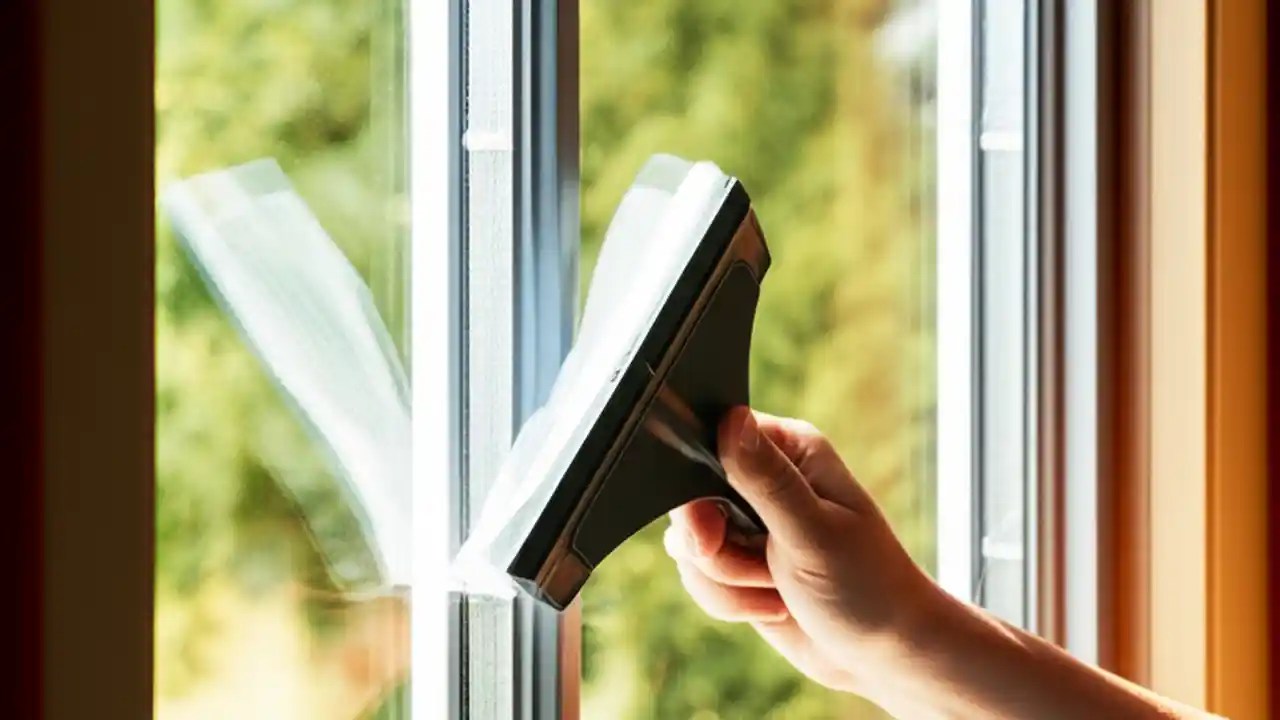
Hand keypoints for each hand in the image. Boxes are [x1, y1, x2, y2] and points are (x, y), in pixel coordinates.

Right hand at [664, 407, 942, 696]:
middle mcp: (764, 477)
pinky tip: (771, 607)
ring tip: (778, 591)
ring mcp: (747, 521)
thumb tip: (730, 419)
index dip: (695, 489)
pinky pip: (696, 575)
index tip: (711, 535)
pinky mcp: (736, 560)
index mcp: (790, 450)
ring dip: (727, 582)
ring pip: (687, 543)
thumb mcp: (813, 533)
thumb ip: (766, 480)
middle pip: (689, 498)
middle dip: (714, 549)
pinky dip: (726, 600)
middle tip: (761, 573)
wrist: (882, 654)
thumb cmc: (867, 587)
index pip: (711, 440)